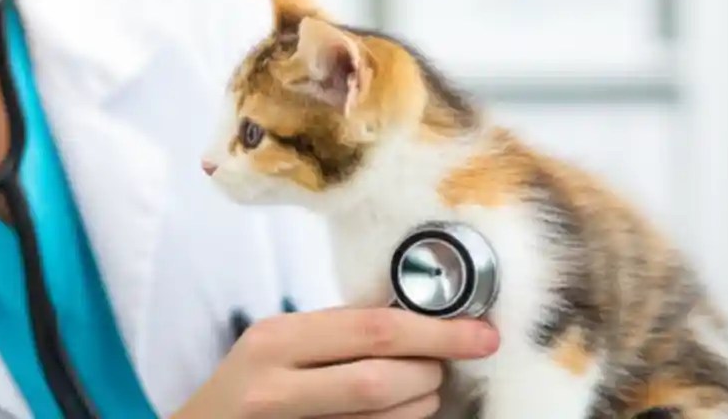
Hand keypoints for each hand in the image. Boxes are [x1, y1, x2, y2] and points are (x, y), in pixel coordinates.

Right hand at [172, 307, 499, 418]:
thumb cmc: (245, 389)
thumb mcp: (275, 347)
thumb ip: (335, 333)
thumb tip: (419, 317)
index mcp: (275, 339)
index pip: (373, 328)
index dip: (438, 332)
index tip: (482, 334)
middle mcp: (275, 385)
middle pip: (384, 379)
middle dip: (430, 373)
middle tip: (442, 369)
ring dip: (421, 406)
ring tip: (420, 394)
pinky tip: (398, 416)